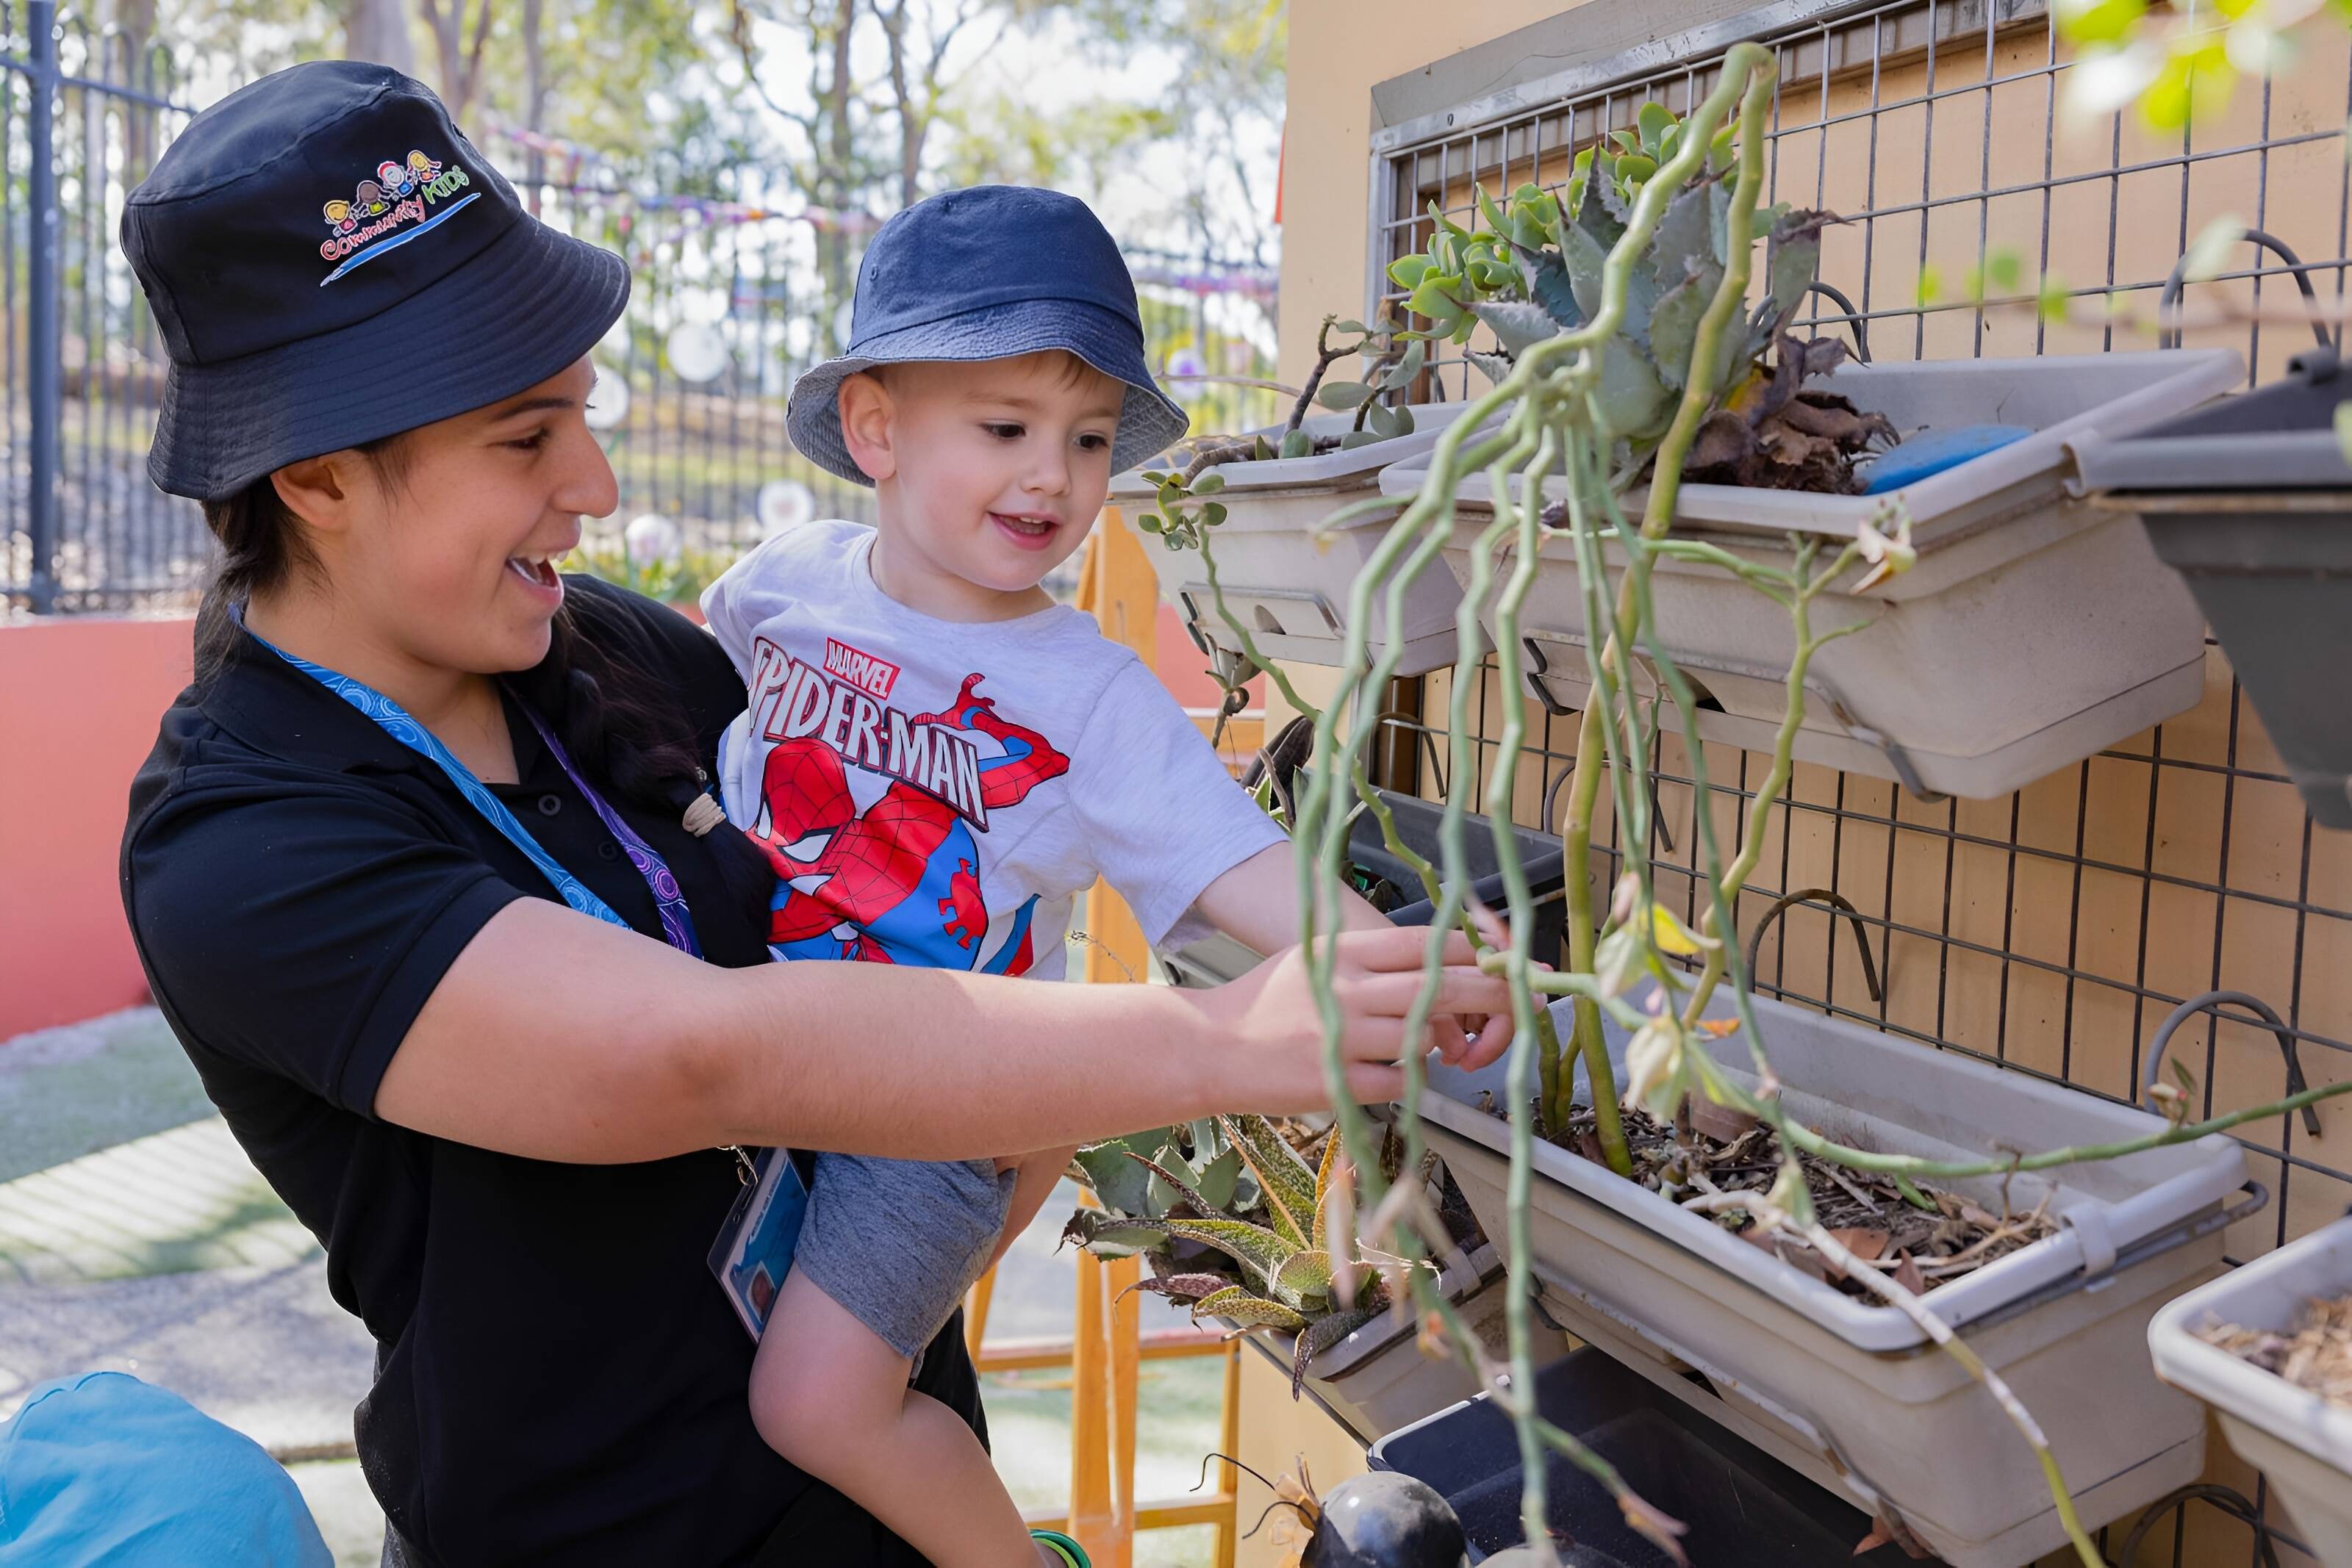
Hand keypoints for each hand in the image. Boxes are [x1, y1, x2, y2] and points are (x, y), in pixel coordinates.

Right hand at [1179, 927, 1518, 1113]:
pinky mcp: (1340, 1081)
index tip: (1506, 962)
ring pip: (1426, 1036)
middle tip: (1524, 1001)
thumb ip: (1370, 961)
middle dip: (1494, 995)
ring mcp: (1345, 1036)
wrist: (1210, 1049)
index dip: (1477, 952)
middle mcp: (1349, 988)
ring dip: (1435, 1041)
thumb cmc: (1265, 1003)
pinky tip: (1389, 1069)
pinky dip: (1409, 1076)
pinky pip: (1403, 1080)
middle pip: (1444, 987)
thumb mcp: (1314, 958)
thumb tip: (1437, 964)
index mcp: (1344, 951)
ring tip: (1417, 1041)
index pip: (1428, 943)